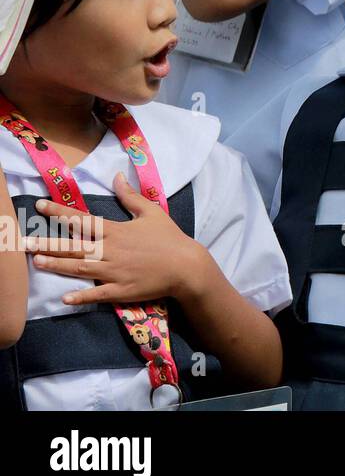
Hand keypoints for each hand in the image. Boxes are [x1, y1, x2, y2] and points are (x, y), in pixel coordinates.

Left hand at [25, 174, 213, 306]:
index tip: (40, 206)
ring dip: (58, 265)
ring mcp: (115, 272)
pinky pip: (98, 294)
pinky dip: (81, 296)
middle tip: (25, 243)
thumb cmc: (169, 238)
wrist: (187, 266)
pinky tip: (65, 299)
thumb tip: (117, 176)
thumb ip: (131, 196)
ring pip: (80, 268)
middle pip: (74, 246)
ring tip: (37, 262)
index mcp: (116, 231)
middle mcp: (111, 250)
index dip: (59, 213)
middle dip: (48, 244)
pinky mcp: (121, 290)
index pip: (82, 220)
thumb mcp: (152, 212)